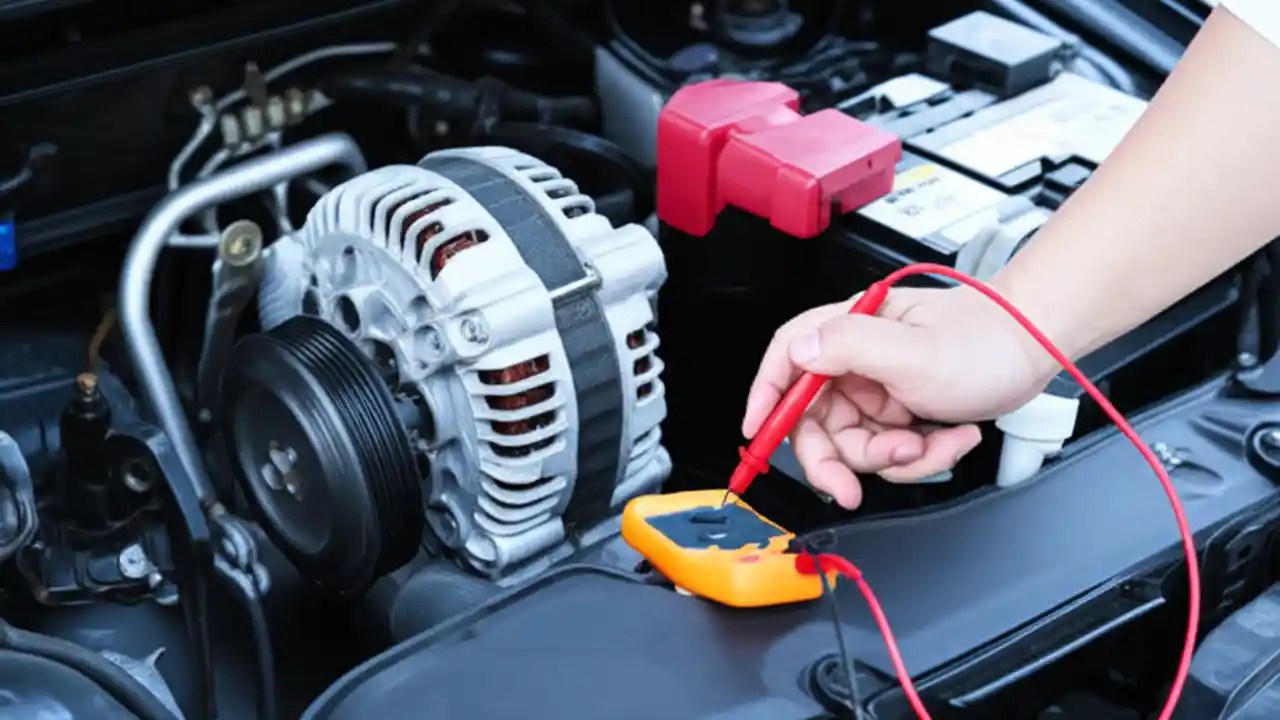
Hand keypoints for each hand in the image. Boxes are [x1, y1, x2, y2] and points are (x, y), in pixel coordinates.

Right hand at [741, 285, 1057, 508]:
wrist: (1036, 350)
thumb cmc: (985, 339)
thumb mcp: (912, 350)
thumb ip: (849, 348)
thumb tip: (799, 353)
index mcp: (849, 331)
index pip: (787, 358)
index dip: (766, 396)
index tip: (757, 433)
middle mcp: (857, 360)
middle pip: (815, 420)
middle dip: (837, 459)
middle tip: (849, 489)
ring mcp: (879, 388)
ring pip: (856, 444)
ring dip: (894, 457)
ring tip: (932, 443)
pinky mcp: (902, 411)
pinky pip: (892, 449)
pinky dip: (922, 454)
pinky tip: (952, 436)